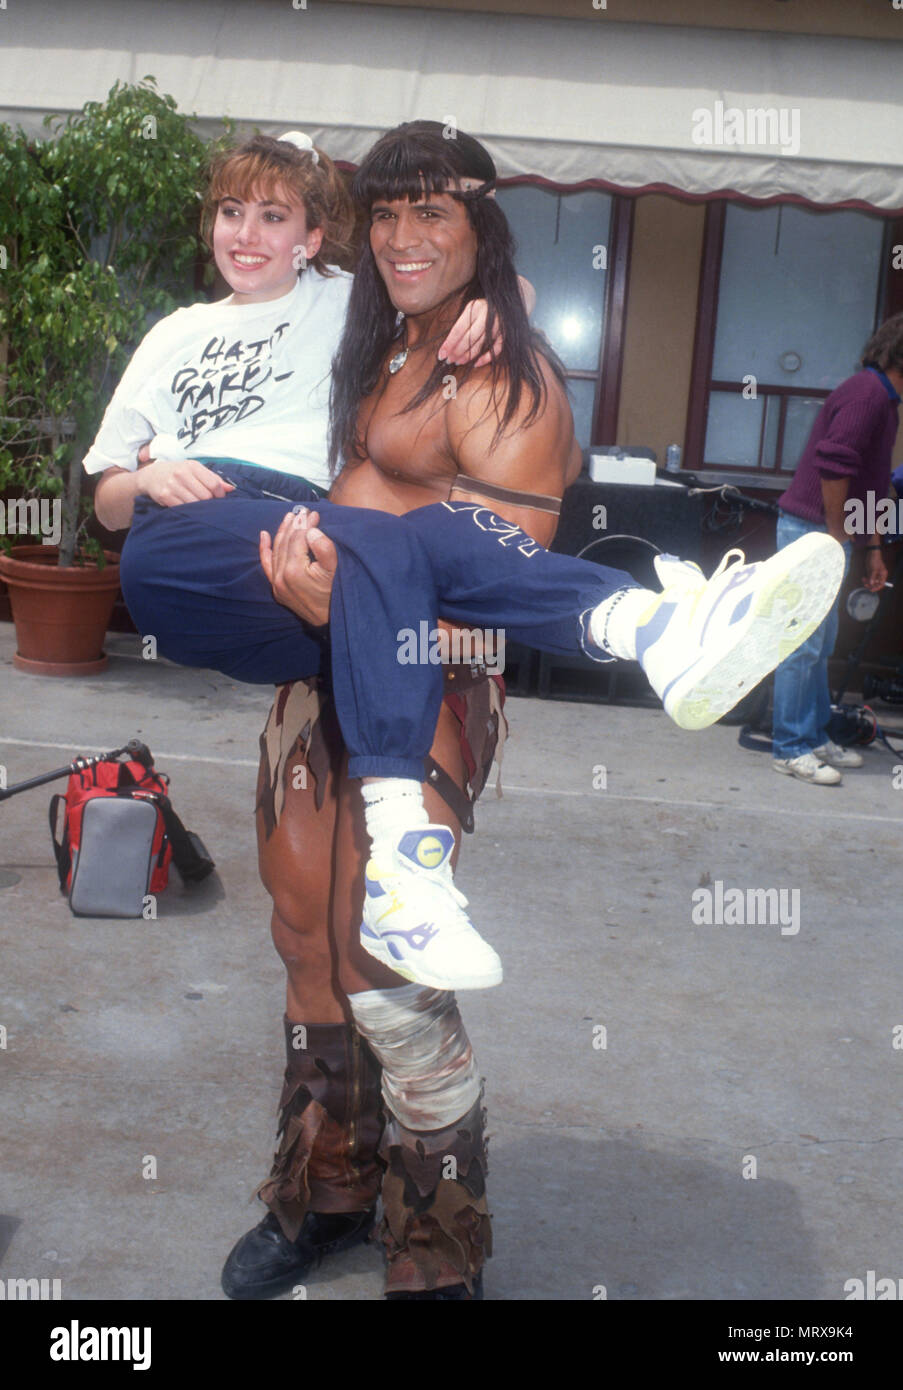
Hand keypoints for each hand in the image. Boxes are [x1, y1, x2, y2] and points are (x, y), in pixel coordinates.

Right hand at [135, 445, 234, 505]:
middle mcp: (182, 474)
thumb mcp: (195, 470)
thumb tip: (230, 489)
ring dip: (199, 508)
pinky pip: (183, 508)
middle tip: (207, 503)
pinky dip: (187, 510)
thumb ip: (213, 478)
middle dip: (209, 502)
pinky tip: (186, 506)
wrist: (151, 476)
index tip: (219, 498)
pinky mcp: (165, 496)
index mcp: (192, 466)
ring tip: (197, 505)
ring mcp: (172, 485)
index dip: (220, 494)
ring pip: (195, 504)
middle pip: (206, 496)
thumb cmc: (178, 472)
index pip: (214, 484)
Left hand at [259, 508, 336, 626]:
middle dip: (295, 524)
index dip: (306, 524)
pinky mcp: (276, 588)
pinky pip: (266, 565)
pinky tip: (264, 535)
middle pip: (286, 542)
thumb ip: (324, 549)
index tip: (314, 514)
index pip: (298, 539)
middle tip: (304, 511)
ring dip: (282, 532)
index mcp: (295, 571)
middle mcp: (281, 576)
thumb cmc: (336, 595)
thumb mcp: (335, 571)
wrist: (329, 622)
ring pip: (276, 550)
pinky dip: (264, 549)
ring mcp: (276, 583)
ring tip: (290, 517)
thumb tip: (311, 531)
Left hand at [440, 299, 501, 368]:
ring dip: (468, 356)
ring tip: (458, 362)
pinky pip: (495, 350)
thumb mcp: (469, 310)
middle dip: (457, 352)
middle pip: (469, 339)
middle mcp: (487, 316)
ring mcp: (498, 326)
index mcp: (475, 308)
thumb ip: (460, 324)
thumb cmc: (481, 309)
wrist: (502, 304)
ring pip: (481, 346)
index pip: (458, 329)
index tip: (441, 355)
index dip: (449, 344)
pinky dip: (485, 359)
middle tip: (449, 360)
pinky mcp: (505, 335)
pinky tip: (475, 364)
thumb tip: (447, 346)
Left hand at [863, 548, 887, 591]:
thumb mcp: (873, 569)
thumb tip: (871, 584)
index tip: (871, 589)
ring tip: (863, 579)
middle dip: (871, 584)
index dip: (877, 587)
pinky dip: (866, 579)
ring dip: (867, 582)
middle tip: (865, 585)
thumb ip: (872, 577)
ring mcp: (875, 574)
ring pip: (872, 581)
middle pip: (876, 583)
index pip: (881, 584)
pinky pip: (869, 578)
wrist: (871, 553)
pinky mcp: (871, 572)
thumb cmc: (874, 560)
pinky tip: (863, 578)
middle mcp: (880, 575)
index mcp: (883, 574)